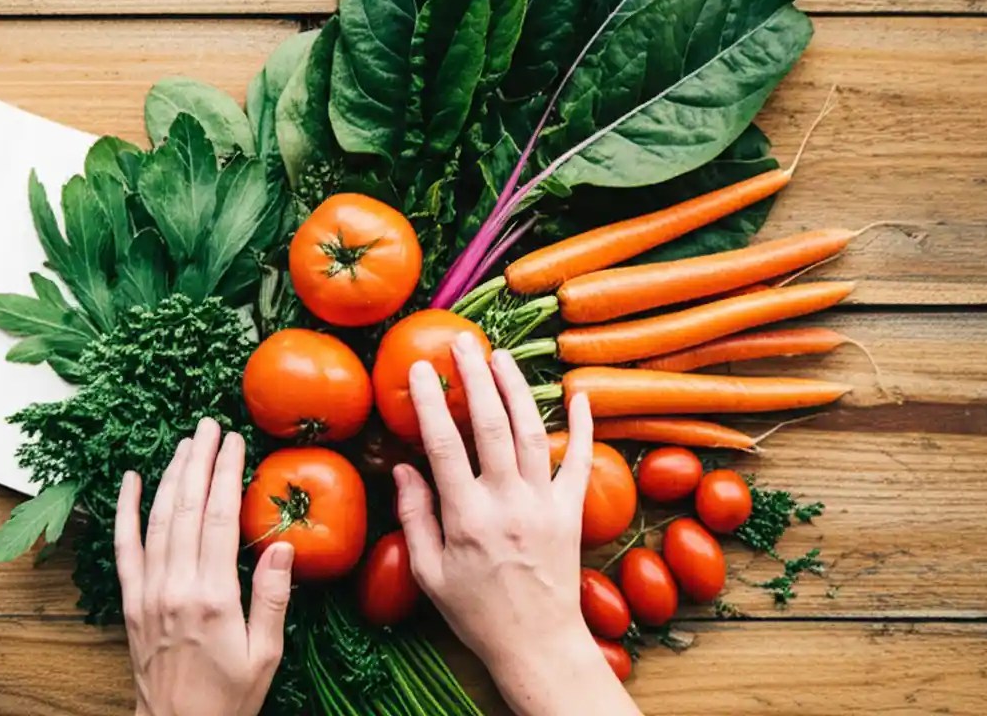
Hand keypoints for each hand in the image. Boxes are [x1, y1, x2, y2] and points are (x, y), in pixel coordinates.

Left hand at [114, 419, 294, 715]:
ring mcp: (149, 593)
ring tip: (184, 443)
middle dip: (199, 461)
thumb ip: (273, 597)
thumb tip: (282, 546)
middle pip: (187, 508)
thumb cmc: (228, 697)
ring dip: (170, 476)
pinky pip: (124, 548)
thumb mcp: (266, 654)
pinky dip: (125, 511)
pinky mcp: (131, 603)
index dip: (227, 475)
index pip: (220, 519)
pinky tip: (130, 480)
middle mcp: (176, 588)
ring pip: (157, 520)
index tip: (235, 442)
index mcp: (213, 597)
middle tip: (209, 425)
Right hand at [393, 332, 641, 715]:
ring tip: (503, 356)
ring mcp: (544, 504)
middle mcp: (507, 503)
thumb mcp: (428, 573)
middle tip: (463, 343)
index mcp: (466, 518)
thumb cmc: (476, 612)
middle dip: (475, 377)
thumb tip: (402, 466)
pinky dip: (583, 425)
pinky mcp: (571, 512)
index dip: (430, 402)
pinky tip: (579, 393)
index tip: (420, 368)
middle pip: (491, 425)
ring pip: (533, 432)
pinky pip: (580, 461)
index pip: (444, 445)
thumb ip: (415, 517)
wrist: (536, 643)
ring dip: (517, 389)